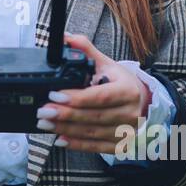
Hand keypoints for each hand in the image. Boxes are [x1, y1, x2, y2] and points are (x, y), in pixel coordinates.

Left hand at [34, 33, 149, 152]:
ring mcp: (126, 131)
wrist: (143, 102)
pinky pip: (96, 147)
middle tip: (43, 112)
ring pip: (92, 133)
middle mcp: (130, 112)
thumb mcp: (106, 64)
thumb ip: (85, 49)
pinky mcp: (120, 145)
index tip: (54, 95)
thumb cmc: (120, 82)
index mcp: (127, 90)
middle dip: (65, 115)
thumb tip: (65, 37)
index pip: (100, 96)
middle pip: (94, 116)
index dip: (76, 97)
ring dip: (66, 129)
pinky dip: (77, 144)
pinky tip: (60, 139)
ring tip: (45, 124)